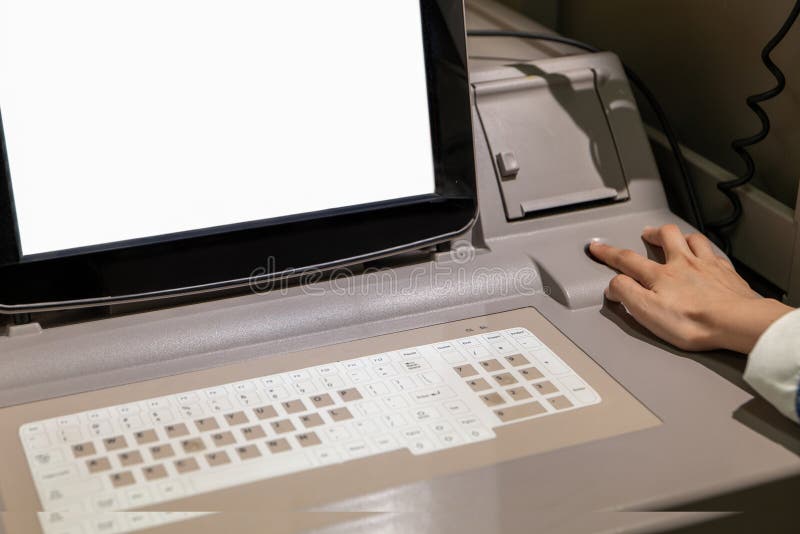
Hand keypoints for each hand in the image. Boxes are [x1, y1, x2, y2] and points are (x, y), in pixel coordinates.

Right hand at [589, 225, 792, 352]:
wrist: (737, 322)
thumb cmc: (694, 321)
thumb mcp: (647, 312)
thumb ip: (626, 294)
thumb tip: (612, 285)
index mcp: (660, 275)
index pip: (627, 259)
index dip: (609, 252)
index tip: (598, 247)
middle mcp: (683, 264)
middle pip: (665, 237)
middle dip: (652, 234)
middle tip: (646, 234)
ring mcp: (707, 266)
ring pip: (692, 239)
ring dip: (680, 236)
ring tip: (676, 238)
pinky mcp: (727, 274)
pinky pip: (715, 254)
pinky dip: (707, 251)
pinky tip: (707, 256)